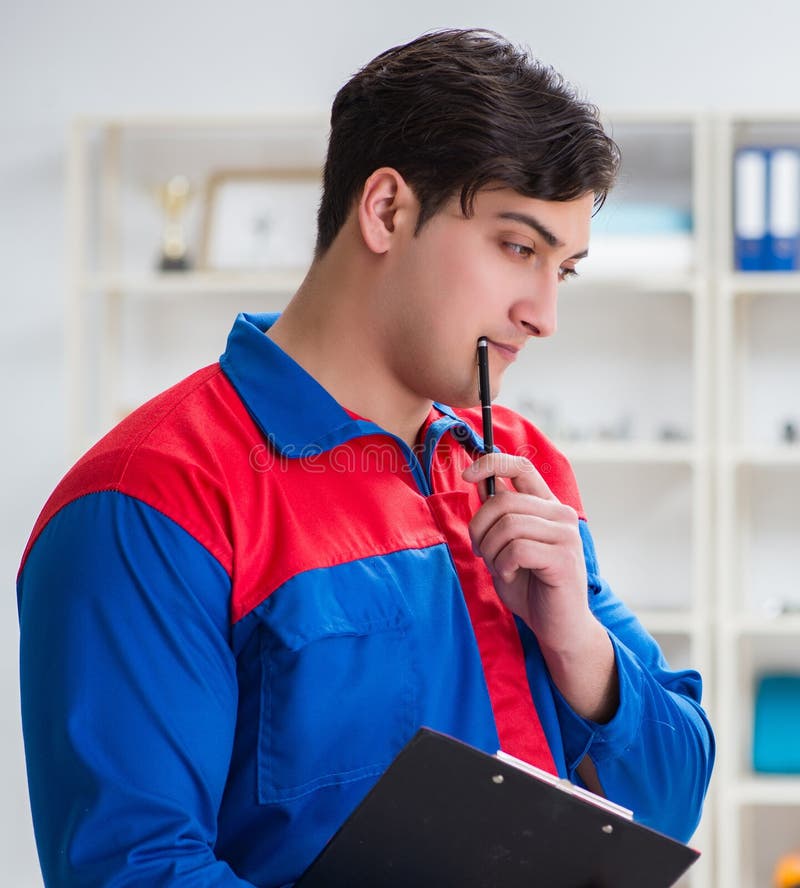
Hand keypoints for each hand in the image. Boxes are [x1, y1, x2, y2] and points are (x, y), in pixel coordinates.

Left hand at [462, 452, 591, 653]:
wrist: (558, 627)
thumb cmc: (530, 587)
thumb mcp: (504, 546)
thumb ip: (498, 517)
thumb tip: (480, 481)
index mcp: (547, 506)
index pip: (521, 466)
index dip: (491, 463)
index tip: (467, 475)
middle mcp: (561, 514)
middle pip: (503, 501)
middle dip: (479, 528)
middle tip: (481, 551)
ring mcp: (566, 535)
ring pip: (508, 526)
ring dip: (492, 551)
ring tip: (500, 568)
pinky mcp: (564, 557)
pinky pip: (517, 549)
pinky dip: (504, 565)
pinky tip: (513, 576)